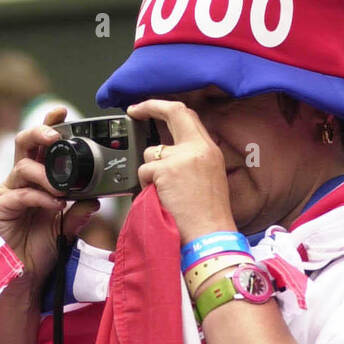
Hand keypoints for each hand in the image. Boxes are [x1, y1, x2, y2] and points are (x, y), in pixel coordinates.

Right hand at [0, 104, 99, 287]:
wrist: (28, 276)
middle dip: (39, 134)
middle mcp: (19, 181)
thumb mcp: (68, 228)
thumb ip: (79, 212)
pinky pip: (20, 195)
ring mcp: (8, 193)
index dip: (49, 126)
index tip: (63, 112)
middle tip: (56, 136)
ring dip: (45, 175)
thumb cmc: (43, 248)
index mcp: (36, 179)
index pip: (41, 146)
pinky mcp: (0, 209)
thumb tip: (96, 199)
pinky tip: (54, 206)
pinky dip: (40, 198)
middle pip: (23, 144)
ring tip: (62, 191)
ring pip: (22, 168)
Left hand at [126, 99, 234, 245]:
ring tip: (165, 194)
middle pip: (173, 112)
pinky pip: (144, 171)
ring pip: (151, 152)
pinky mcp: (166, 170)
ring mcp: (182, 157)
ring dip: (150, 172)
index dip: (167, 107)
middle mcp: (198, 148)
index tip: (151, 107)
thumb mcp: (209, 180)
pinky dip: (146, 186)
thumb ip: (191, 161)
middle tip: (134, 110)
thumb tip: (166, 154)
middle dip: (149, 107)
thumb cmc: (208, 218)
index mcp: (210, 151)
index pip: (189, 116)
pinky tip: (161, 199)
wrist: (210, 237)